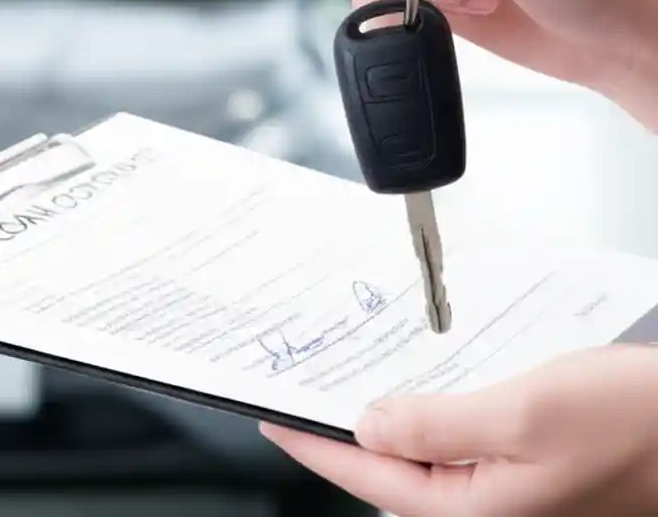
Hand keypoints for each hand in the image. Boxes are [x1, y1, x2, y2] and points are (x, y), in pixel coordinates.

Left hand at [260, 345, 657, 515]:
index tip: (270, 417)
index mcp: (474, 510)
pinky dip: (428, 414)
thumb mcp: (524, 414)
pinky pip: (456, 444)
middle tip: (297, 395)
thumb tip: (369, 424)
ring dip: (383, 419)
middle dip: (341, 431)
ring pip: (421, 456)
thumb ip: (437, 423)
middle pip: (387, 470)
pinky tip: (418, 387)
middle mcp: (485, 508)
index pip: (366, 474)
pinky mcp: (525, 468)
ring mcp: (506, 491)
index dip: (312, 443)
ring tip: (342, 386)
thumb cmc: (640, 426)